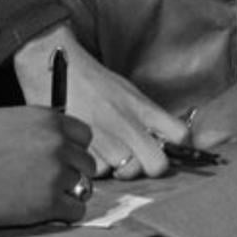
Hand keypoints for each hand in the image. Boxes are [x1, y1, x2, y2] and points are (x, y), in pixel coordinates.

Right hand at [0, 107, 94, 227]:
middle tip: (53, 182)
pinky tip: (50, 212)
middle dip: (73, 172)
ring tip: (46, 197)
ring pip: (83, 186)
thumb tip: (55, 133)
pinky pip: (76, 211)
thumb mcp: (10, 119)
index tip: (64, 160)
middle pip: (86, 163)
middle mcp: (58, 144)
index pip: (84, 136)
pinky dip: (67, 214)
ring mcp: (55, 174)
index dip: (74, 149)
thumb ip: (39, 126)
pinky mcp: (47, 203)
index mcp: (50, 121)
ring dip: (68, 193)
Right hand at [15, 24, 184, 179]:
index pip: (180, 135)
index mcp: (143, 107)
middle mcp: (128, 123)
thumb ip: (146, 116)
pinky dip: (94, 167)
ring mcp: (106, 136)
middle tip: (136, 159)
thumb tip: (164, 139)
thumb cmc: (92, 81)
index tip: (168, 147)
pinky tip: (89, 152)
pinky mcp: (81, 146)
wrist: (56, 65)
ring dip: (119, 168)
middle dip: (149, 167)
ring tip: (107, 153)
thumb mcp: (127, 91)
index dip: (179, 147)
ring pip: (127, 171)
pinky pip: (98, 172)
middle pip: (158, 165)